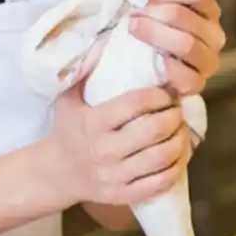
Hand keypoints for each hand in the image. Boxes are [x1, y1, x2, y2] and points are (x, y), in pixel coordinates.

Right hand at [43, 83, 191, 207]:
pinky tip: (177, 154)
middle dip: (174, 116)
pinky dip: (176, 167)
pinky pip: (160, 183)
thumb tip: (106, 39)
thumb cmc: (68, 129)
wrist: (55, 174)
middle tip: (177, 109)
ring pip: (162, 157)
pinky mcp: (123, 195)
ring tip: (180, 129)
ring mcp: (114, 176)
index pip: (135, 104)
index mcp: (92, 123)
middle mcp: (103, 150)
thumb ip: (85, 69)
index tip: (166, 92)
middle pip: (154, 130)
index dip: (158, 95)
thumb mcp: (68, 97)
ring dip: (180, 140)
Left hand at [130, 0, 226, 95]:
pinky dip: (170, 68)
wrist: (141, 66)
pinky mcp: (197, 85)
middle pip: (184, 15)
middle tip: (133, 16)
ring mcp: (208, 61)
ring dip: (155, 34)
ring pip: (187, 44)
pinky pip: (187, 77)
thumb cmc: (150, 28)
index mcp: (208, 10)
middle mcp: (214, 35)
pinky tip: (156, 61)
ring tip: (134, 29)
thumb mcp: (155, 3)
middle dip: (153, 13)